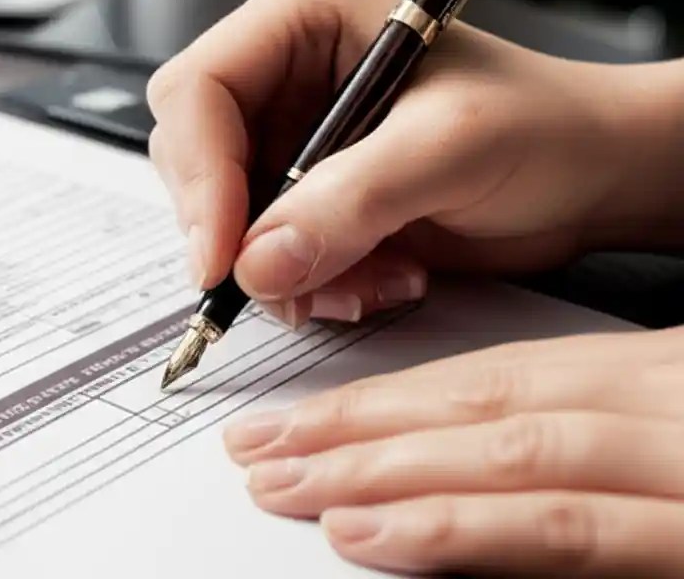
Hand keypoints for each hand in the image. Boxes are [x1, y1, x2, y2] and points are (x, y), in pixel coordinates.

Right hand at [146, 0, 677, 325]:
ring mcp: (288, 139)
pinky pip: (262, 254)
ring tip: (371, 279)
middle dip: (240, 233)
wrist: (590, 178)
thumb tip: (254, 265)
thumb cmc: (544, 128)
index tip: (220, 258)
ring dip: (287, 270)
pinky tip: (379, 278)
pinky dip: (310, 285)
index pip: (198, 90)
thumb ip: (349, 203)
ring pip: (223, 219)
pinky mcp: (302, 195)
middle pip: (193, 159)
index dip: (198, 175)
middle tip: (291, 285)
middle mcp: (281, 74)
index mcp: (302, 19)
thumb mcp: (450, 151)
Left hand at [222, 327, 683, 576]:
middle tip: (260, 447)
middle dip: (355, 428)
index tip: (300, 416)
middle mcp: (661, 401)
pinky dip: (461, 527)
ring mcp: (682, 462)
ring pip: (503, 452)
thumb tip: (462, 461)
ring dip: (379, 470)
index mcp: (656, 371)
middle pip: (480, 402)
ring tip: (286, 485)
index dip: (385, 396)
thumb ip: (586, 436)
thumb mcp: (677, 432)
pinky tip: (376, 531)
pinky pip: (564, 528)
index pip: (496, 374)